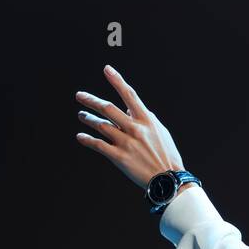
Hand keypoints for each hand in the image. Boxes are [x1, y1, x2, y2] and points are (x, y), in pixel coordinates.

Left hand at [75, 65, 185, 188]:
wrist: (168, 178)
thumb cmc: (167, 155)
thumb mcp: (161, 132)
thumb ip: (146, 118)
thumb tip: (132, 109)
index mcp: (147, 120)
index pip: (129, 95)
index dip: (117, 80)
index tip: (107, 69)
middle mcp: (135, 128)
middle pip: (108, 108)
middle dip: (91, 100)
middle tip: (80, 95)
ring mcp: (126, 142)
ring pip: (101, 126)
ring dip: (88, 119)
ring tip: (81, 115)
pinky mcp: (119, 157)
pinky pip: (98, 145)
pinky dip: (87, 139)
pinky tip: (81, 136)